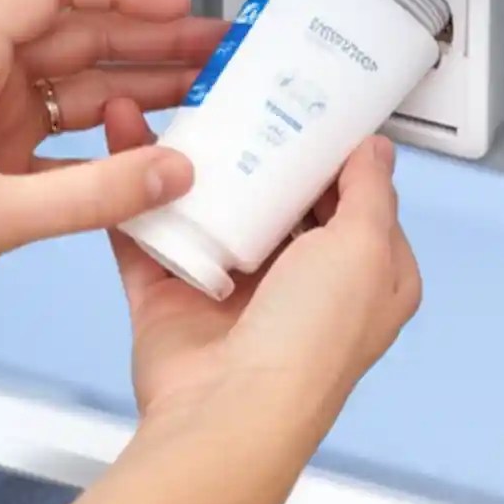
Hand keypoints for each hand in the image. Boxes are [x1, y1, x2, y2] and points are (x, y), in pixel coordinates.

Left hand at [0, 0, 226, 335]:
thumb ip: (95, 194)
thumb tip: (176, 172)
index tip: (178, 8)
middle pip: (77, 39)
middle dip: (148, 43)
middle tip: (215, 55)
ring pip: (74, 89)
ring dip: (134, 91)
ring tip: (203, 95)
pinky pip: (62, 139)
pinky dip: (104, 145)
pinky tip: (149, 152)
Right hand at [102, 100, 422, 421]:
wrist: (228, 411)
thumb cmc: (310, 343)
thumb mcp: (366, 251)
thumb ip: (370, 194)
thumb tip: (376, 151)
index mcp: (361, 279)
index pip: (353, 202)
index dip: (334, 155)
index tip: (309, 104)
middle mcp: (299, 284)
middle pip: (278, 199)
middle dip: (258, 148)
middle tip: (239, 91)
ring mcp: (232, 290)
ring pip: (211, 208)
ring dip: (193, 162)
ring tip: (178, 107)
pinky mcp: (172, 295)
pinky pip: (150, 233)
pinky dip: (135, 192)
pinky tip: (127, 144)